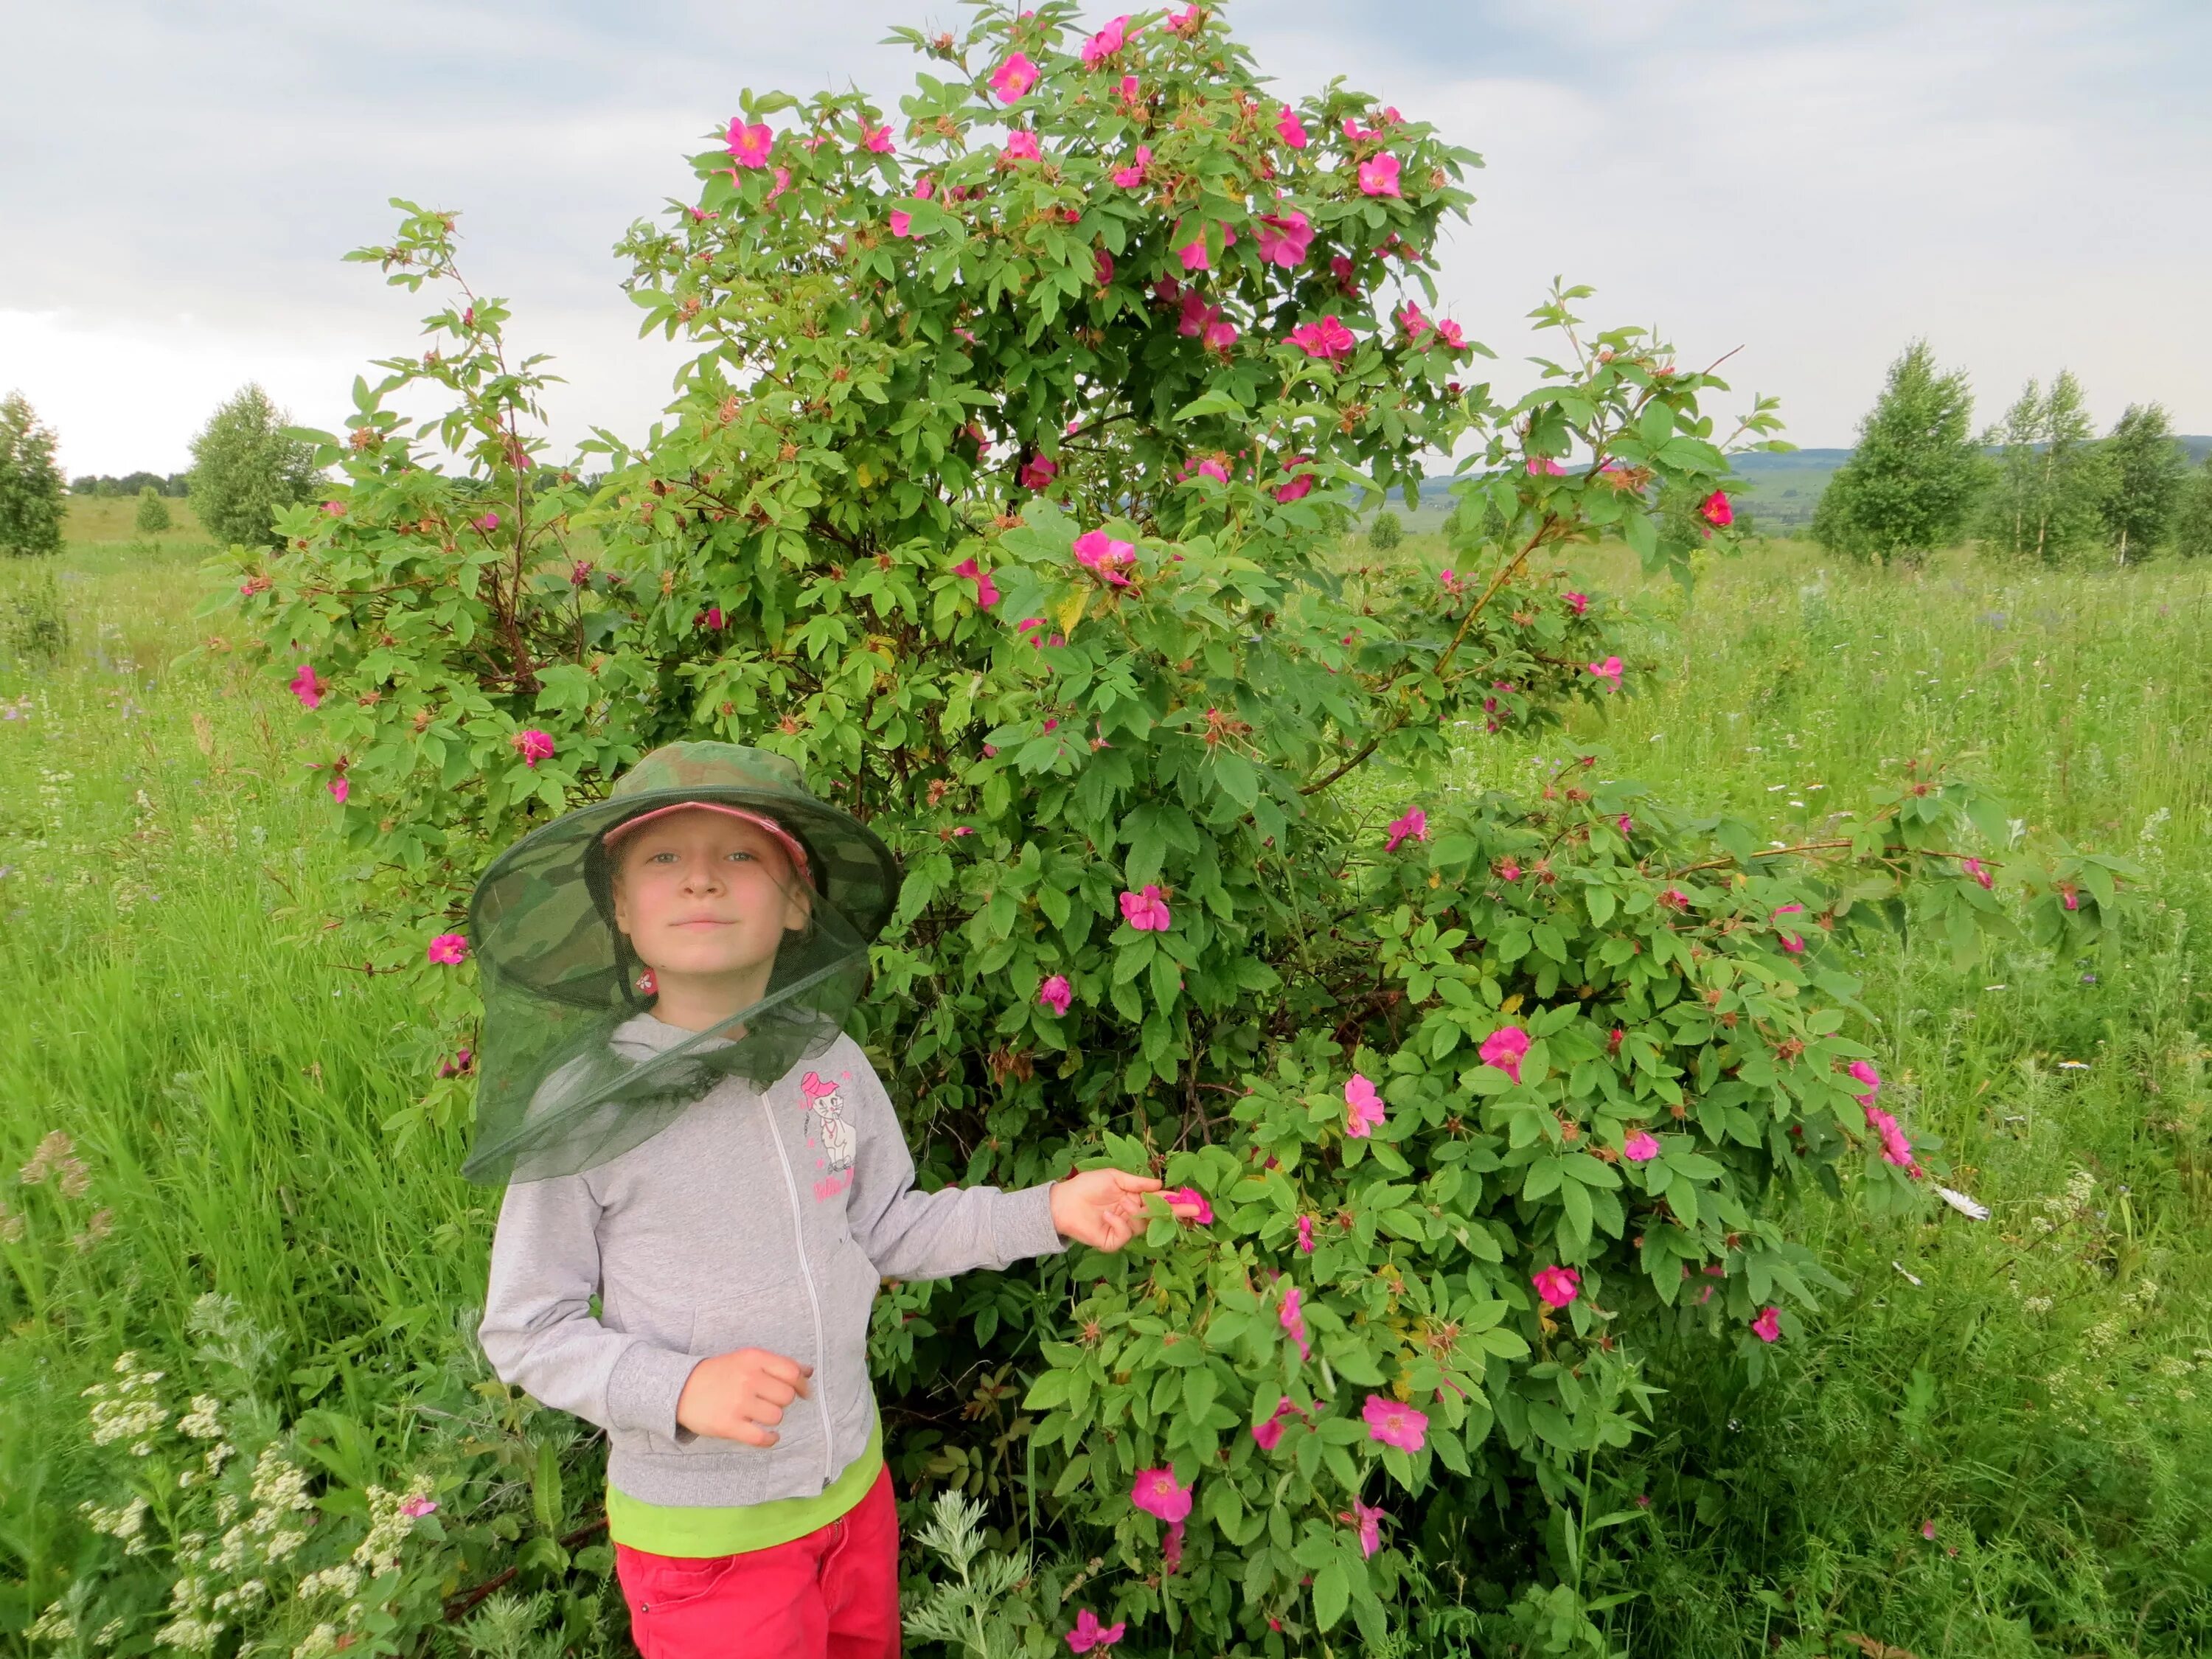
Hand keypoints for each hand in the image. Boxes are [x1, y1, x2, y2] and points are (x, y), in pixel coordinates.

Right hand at [675, 1347, 811, 1445]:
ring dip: (773, 1418)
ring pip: (776, 1416)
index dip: (802, 1384)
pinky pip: (761, 1437)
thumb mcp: (746, 1359)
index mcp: (753, 1358)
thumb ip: (777, 1364)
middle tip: (770, 1402)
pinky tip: (769, 1436)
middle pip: (786, 1396)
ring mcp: (738, 1402)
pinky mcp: (728, 1425)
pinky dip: (770, 1439)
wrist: (681, 1388)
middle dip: (782, 1401)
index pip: (792, 1372)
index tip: (802, 1392)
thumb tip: (808, 1372)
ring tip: (760, 1414)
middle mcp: (747, 1378)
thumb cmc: (720, 1374)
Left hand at [1050, 1169, 1204, 1251]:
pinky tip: (1107, 1215)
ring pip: (1144, 1225)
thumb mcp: (1114, 1177)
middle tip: (1194, 1210)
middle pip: (1159, 1216)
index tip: (1191, 1199)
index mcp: (1133, 1198)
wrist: (1063, 1202)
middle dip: (1176, 1212)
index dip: (1174, 1200)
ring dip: (1137, 1213)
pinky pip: (1125, 1235)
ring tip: (1123, 1203)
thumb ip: (1137, 1183)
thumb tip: (1160, 1184)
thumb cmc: (1087, 1186)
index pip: (1159, 1200)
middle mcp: (1131, 1214)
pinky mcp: (1112, 1241)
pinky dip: (1119, 1224)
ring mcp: (1123, 1229)